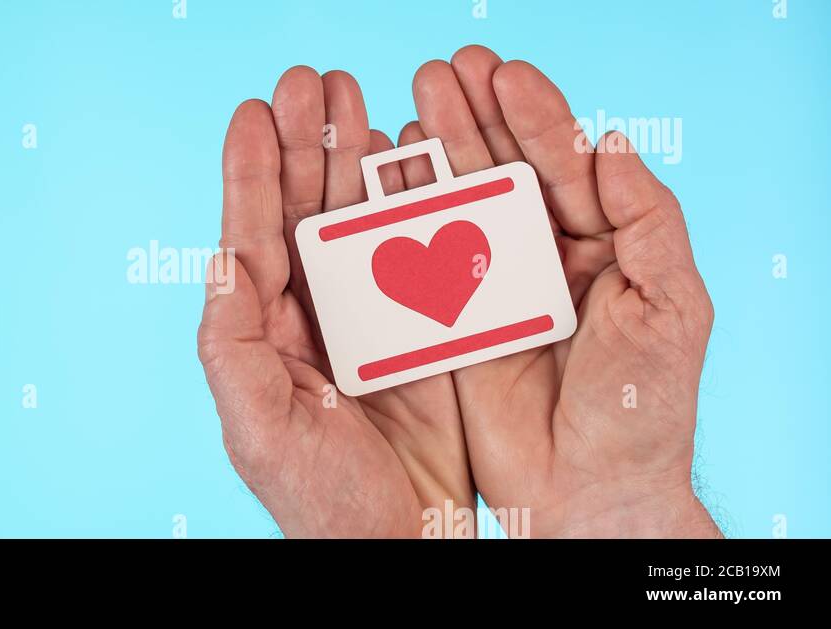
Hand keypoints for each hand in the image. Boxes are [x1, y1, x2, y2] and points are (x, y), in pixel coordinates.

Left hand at [198, 68, 474, 537]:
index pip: (252, 237)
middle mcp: (312, 316)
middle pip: (305, 211)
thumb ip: (234, 347)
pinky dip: (417, 201)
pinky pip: (419, 249)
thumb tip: (223, 264)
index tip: (253, 110)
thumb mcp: (259, 429)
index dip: (250, 172)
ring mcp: (370, 316)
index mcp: (264, 335)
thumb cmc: (323, 502)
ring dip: (358, 158)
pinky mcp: (424, 326)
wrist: (404, 549)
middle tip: (317, 80)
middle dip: (308, 144)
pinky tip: (416, 159)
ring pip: (360, 219)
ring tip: (359, 100)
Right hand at [409, 45, 718, 536]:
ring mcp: (491, 287)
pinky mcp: (449, 322)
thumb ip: (648, 222)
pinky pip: (423, 259)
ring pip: (459, 204)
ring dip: (437, 151)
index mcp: (601, 247)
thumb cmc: (644, 411)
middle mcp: (543, 257)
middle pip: (505, 171)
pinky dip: (405, 215)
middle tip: (442, 72)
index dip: (536, 118)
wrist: (590, 495)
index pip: (566, 166)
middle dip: (475, 117)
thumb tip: (614, 145)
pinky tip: (389, 173)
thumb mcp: (672, 307)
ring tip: (414, 102)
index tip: (503, 75)